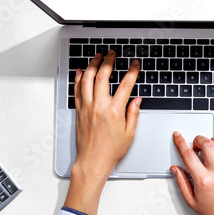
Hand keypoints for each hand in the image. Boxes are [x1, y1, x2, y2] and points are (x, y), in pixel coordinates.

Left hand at [64, 50, 140, 214]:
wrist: (92, 160)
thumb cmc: (111, 150)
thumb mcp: (130, 133)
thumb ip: (133, 113)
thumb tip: (136, 99)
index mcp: (114, 111)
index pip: (126, 85)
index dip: (132, 71)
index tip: (134, 64)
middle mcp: (99, 106)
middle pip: (103, 76)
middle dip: (109, 61)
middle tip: (112, 54)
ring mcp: (87, 107)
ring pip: (88, 80)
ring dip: (92, 65)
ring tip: (97, 56)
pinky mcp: (79, 111)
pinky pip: (77, 90)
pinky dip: (79, 79)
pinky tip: (81, 71)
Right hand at [171, 132, 213, 214]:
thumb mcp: (191, 200)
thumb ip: (182, 182)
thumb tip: (176, 169)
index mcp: (204, 180)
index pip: (189, 155)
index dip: (181, 142)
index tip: (178, 136)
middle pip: (207, 144)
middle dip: (198, 140)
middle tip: (196, 145)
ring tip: (211, 148)